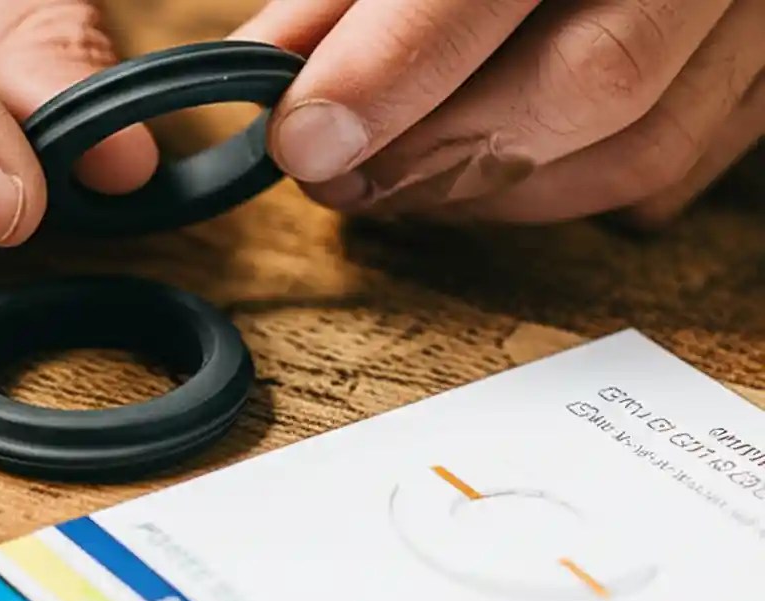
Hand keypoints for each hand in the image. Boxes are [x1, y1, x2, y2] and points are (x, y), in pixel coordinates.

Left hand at [235, 0, 764, 224]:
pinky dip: (567, 186)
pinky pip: (680, 164)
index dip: (390, 71)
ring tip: (398, 184)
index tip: (304, 137)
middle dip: (437, 158)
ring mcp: (763, 8)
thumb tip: (276, 66)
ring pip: (641, 144)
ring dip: (495, 190)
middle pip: (589, 82)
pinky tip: (489, 174)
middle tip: (335, 179)